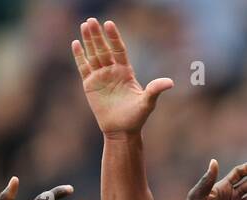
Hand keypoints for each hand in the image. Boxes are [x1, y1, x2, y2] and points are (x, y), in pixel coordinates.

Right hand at [71, 18, 171, 135]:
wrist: (121, 131)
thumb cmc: (136, 118)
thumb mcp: (147, 103)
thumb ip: (155, 90)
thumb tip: (170, 82)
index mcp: (125, 71)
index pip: (119, 49)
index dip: (114, 37)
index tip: (109, 24)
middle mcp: (112, 71)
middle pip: (104, 49)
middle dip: (98, 35)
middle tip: (92, 20)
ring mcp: (100, 76)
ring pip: (93, 54)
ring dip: (88, 40)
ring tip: (84, 25)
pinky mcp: (90, 84)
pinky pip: (83, 67)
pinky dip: (79, 56)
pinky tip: (76, 43)